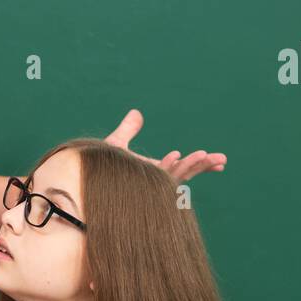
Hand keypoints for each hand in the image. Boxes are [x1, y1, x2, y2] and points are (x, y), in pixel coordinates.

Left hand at [104, 109, 226, 181]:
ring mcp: (145, 187)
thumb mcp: (116, 145)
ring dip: (188, 164)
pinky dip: (165, 166)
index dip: (200, 163)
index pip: (182, 167)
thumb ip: (128, 130)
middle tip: (223, 160)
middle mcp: (152, 182)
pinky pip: (155, 178)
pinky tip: (174, 155)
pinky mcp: (137, 188)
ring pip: (173, 176)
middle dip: (202, 165)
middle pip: (183, 173)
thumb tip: (136, 112)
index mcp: (153, 172)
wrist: (77, 181)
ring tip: (204, 154)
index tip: (220, 161)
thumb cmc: (95, 170)